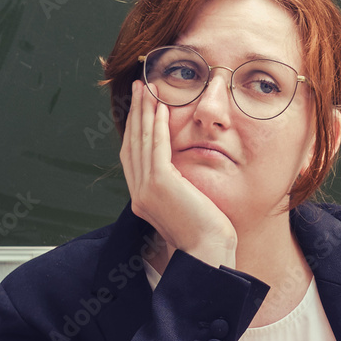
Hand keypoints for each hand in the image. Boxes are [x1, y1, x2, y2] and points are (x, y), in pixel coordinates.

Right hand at [120, 80, 237, 268]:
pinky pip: (156, 147)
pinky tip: (161, 107)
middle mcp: (139, 193)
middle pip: (133, 143)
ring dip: (144, 111)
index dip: (136, 128)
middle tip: (139, 87)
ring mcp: (146, 189)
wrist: (208, 253)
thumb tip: (184, 177)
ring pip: (142, 141)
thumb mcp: (188, 207)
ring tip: (147, 87)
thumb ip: (180, 189)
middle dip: (136, 112)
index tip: (142, 106)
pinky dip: (157, 125)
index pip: (134, 155)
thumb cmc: (206, 235)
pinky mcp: (159, 185)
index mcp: (143, 199)